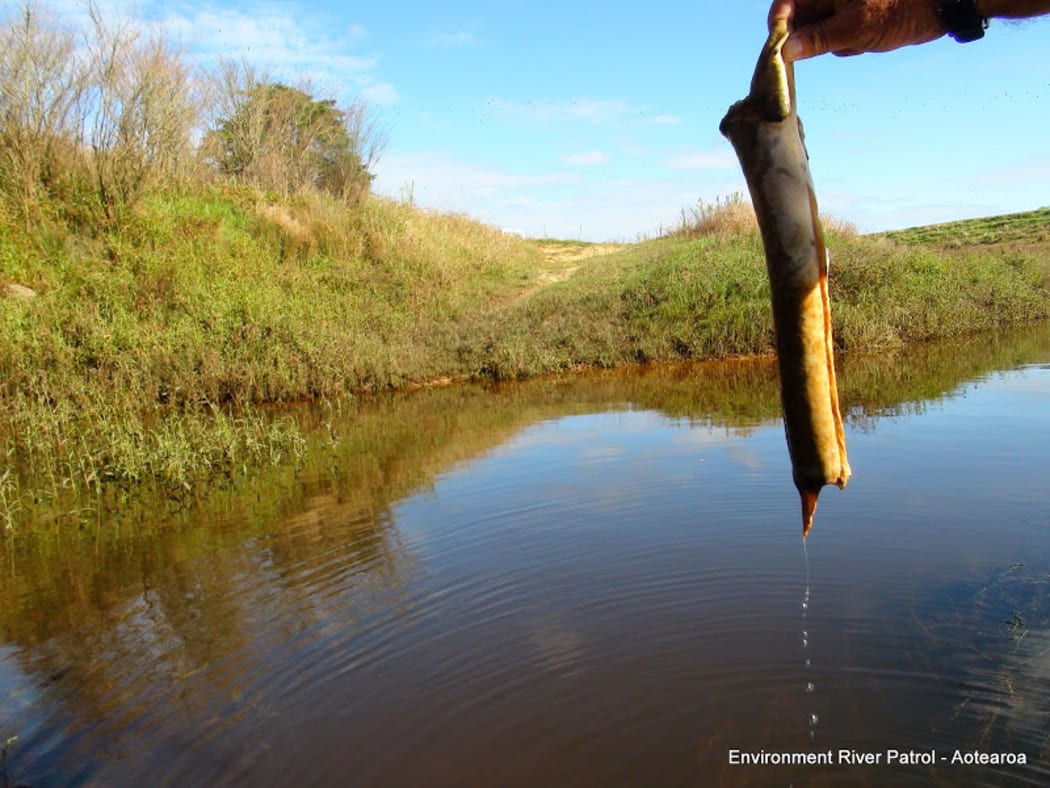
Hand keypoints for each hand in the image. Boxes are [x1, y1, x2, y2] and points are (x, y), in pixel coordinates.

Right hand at [768, 0, 944, 60]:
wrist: (937, 8)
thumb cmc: (897, 11)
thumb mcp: (853, 29)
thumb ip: (817, 40)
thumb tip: (786, 52)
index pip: (787, 0)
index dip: (779, 22)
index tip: (779, 45)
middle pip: (799, 16)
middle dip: (809, 36)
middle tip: (828, 46)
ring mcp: (840, 4)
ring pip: (816, 30)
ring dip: (830, 43)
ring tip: (856, 42)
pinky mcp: (850, 16)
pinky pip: (833, 36)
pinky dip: (843, 44)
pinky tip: (863, 43)